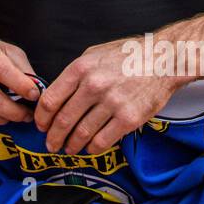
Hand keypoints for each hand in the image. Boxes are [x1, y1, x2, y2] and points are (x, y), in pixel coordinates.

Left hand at [33, 38, 182, 154]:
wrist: (162, 60)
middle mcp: (93, 85)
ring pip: (82, 133)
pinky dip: (92, 148)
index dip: (42, 117)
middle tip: (51, 144)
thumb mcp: (93, 55)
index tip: (41, 125)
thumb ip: (74, 74)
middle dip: (54, 136)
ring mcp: (112, 102)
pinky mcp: (129, 118)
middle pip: (63, 120)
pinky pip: (103, 140)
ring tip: (69, 148)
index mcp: (81, 68)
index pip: (51, 99)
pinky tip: (89, 148)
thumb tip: (57, 95)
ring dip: (72, 145)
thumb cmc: (128, 56)